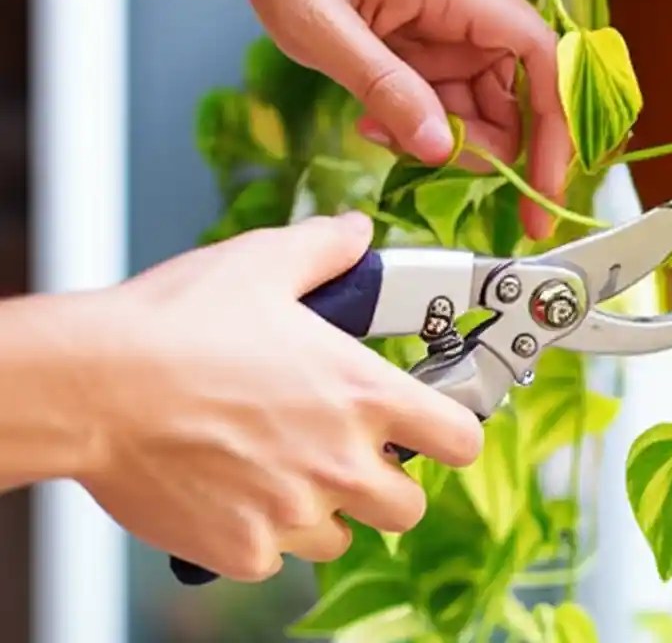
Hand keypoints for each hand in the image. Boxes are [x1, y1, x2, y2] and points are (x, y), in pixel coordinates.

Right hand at [66, 213, 481, 581]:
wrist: (91, 386)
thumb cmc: (173, 326)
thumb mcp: (262, 264)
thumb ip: (326, 249)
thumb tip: (357, 232)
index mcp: (364, 394)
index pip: (461, 440)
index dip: (454, 435)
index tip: (437, 431)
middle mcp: (343, 462)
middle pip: (409, 505)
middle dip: (386, 484)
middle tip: (346, 456)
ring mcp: (296, 512)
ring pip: (342, 537)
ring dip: (321, 512)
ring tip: (276, 470)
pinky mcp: (245, 549)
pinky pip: (273, 557)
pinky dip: (257, 534)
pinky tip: (227, 492)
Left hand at [213, 0, 570, 238]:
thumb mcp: (324, 32)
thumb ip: (387, 90)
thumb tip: (443, 148)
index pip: (539, 56)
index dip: (553, 125)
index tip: (544, 186)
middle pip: (515, 91)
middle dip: (484, 142)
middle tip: (425, 159)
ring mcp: (456, 15)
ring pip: (484, 98)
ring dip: (446, 133)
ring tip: (381, 134)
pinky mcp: (437, 31)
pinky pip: (452, 90)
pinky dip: (426, 117)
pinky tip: (379, 122)